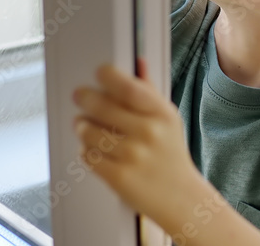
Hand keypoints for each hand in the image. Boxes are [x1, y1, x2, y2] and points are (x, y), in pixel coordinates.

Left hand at [73, 57, 200, 225]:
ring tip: (83, 125)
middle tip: (80, 95)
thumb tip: (139, 63)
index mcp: (161, 114)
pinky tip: (92, 147)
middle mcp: (148, 133)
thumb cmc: (171, 155)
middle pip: (102, 107)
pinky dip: (85, 150)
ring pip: (89, 132)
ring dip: (82, 126)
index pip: (129, 87)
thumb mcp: (168, 119)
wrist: (180, 196)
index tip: (100, 73)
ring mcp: (133, 156)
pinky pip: (88, 156)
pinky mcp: (119, 177)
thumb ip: (150, 91)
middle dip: (85, 98)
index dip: (109, 76)